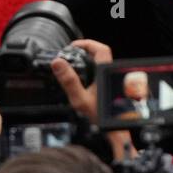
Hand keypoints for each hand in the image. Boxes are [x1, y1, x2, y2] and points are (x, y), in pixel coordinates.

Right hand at [51, 39, 134, 159]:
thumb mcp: (80, 99)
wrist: (114, 129)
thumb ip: (69, 80)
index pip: (100, 48)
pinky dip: (94, 70)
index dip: (87, 44)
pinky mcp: (112, 84)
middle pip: (101, 53)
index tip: (73, 46)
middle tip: (72, 55)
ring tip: (76, 65)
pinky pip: (104, 71)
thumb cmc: (99, 116)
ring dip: (90, 61)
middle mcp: (112, 73)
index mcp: (105, 72)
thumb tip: (58, 63)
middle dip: (86, 51)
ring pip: (103, 62)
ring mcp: (113, 79)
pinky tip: (86, 77)